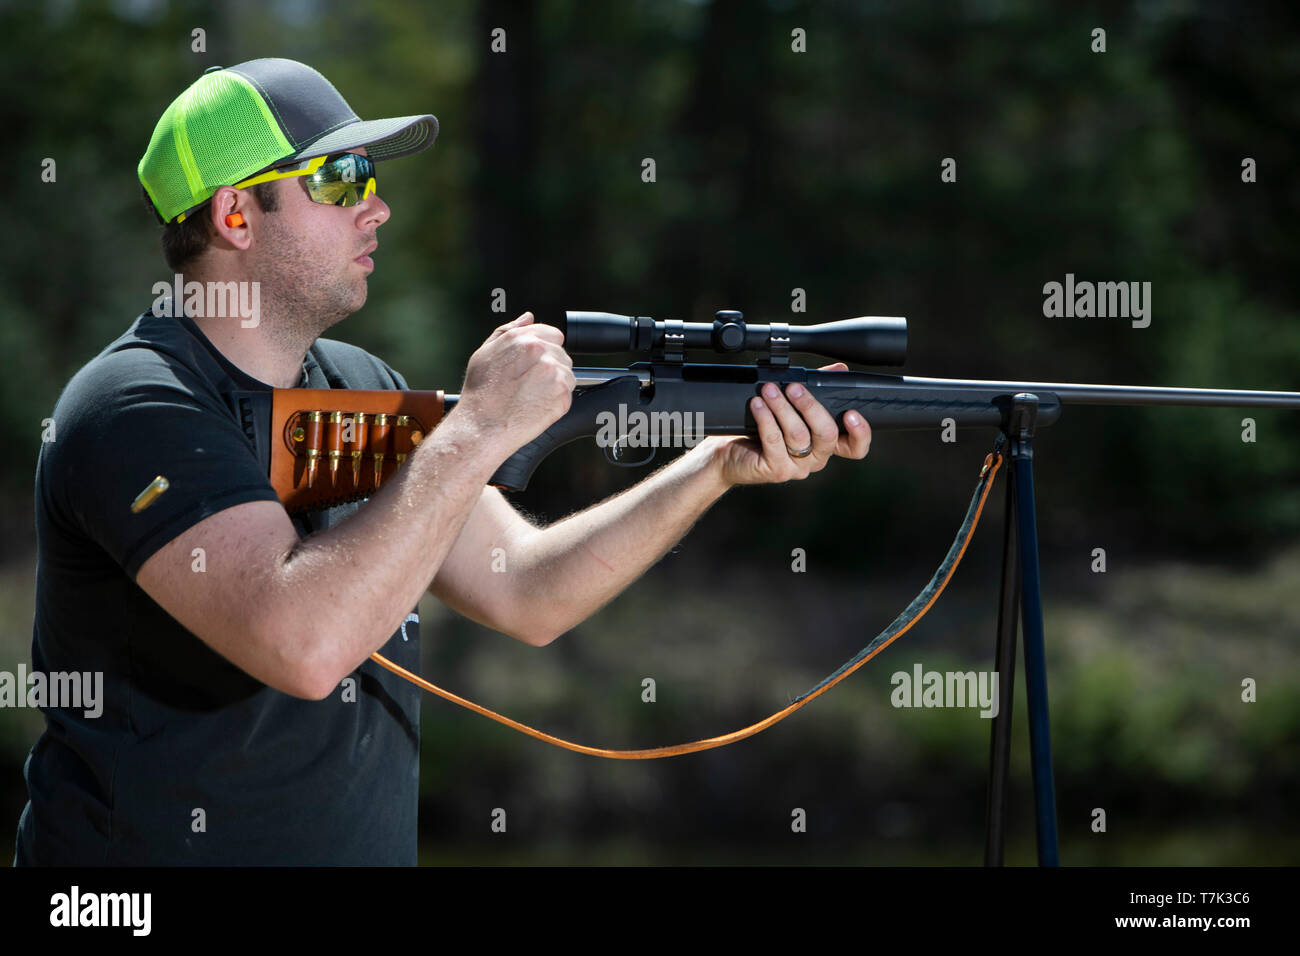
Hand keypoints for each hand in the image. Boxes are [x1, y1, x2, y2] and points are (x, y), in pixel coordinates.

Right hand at [452, 312, 574, 455]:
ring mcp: (555, 374)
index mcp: (525, 338)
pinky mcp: (563, 395)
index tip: (533, 365)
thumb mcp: (485, 352)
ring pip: (567, 374)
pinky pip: (569, 393)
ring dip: (555, 384)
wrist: (483, 425)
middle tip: (528, 384)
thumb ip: (509, 330)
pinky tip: (537, 405)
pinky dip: (557, 400)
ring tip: (531, 396)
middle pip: (562, 355)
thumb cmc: (481, 392)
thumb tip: (528, 317)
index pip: (553, 335)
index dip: (544, 350)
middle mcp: (543, 352)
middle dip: (550, 367)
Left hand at [703, 362, 871, 486]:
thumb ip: (818, 389)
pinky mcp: (776, 470)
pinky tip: (758, 404)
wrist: (728, 453)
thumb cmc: (761, 429)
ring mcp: (797, 467)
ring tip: (769, 390)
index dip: (860, 433)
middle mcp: (816, 459)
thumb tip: (839, 369)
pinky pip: (774, 441)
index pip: (855, 447)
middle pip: (826, 434)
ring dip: (782, 408)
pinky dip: (766, 418)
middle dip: (810, 406)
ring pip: (798, 435)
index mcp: (825, 445)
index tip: (851, 412)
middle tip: (793, 387)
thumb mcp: (792, 406)